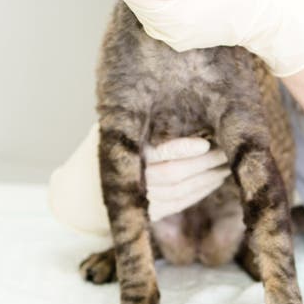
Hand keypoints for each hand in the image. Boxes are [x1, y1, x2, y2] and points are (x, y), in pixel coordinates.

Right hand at [48, 124, 229, 236]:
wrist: (77, 195)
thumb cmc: (95, 150)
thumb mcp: (107, 127)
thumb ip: (134, 116)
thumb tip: (171, 88)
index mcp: (120, 154)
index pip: (156, 154)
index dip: (182, 150)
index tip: (204, 142)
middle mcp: (131, 181)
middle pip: (175, 175)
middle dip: (205, 163)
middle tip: (226, 148)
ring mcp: (140, 202)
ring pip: (181, 193)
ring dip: (208, 179)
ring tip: (226, 163)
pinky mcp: (149, 215)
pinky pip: (180, 204)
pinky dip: (200, 192)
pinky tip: (215, 179)